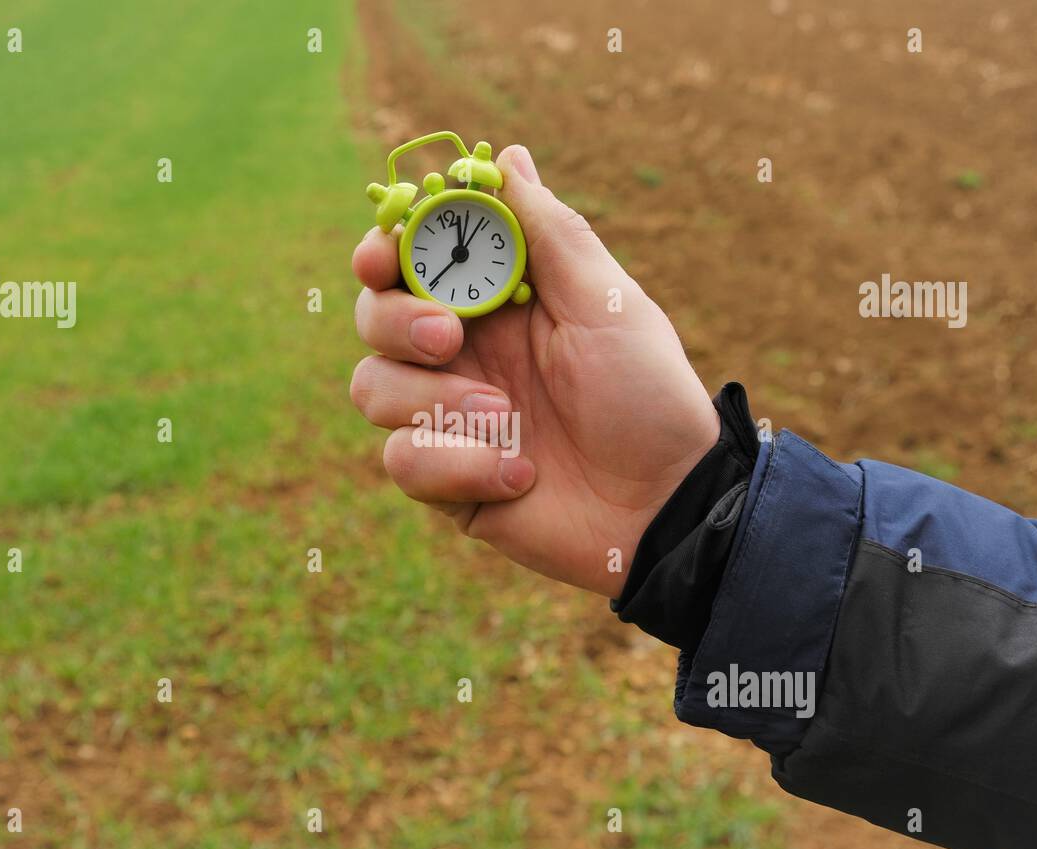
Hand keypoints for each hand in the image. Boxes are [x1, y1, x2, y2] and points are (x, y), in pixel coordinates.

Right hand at [349, 145, 718, 597]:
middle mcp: (460, 355)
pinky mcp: (445, 481)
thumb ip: (548, 231)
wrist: (665, 504)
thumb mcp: (604, 302)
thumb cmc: (645, 395)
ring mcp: (447, 418)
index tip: (383, 252)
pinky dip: (457, 465)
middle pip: (372, 318)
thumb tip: (506, 156)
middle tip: (449, 337)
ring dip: (433, 402)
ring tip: (504, 419)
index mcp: (494, 304)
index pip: (410, 260)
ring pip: (372, 389)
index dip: (383, 248)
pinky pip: (402, 461)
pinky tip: (520, 474)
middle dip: (396, 320)